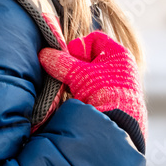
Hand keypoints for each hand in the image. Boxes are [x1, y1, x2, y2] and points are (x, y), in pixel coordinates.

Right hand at [39, 31, 146, 152]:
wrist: (119, 126)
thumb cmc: (103, 93)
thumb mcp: (78, 75)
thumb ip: (60, 62)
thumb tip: (43, 54)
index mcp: (119, 54)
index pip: (95, 40)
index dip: (79, 46)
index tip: (69, 59)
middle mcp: (122, 67)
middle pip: (91, 57)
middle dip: (76, 66)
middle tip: (67, 77)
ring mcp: (119, 84)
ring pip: (91, 75)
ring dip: (78, 81)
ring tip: (72, 91)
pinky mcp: (115, 101)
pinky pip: (95, 90)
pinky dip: (84, 92)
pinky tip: (79, 100)